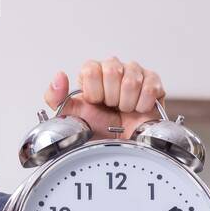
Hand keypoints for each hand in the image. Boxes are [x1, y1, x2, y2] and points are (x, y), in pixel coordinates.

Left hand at [43, 57, 166, 139]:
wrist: (124, 142)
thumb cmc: (101, 127)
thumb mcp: (73, 115)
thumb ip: (56, 97)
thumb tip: (59, 77)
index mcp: (93, 72)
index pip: (91, 69)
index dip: (94, 92)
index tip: (96, 103)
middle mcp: (113, 67)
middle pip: (112, 71)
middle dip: (111, 97)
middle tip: (111, 108)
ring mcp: (135, 72)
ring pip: (131, 80)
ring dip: (127, 103)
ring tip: (124, 110)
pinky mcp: (153, 80)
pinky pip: (149, 88)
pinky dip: (142, 105)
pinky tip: (137, 109)